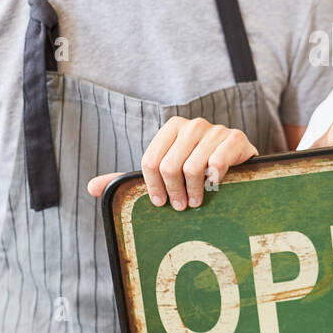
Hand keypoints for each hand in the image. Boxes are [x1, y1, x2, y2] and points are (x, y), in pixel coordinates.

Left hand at [85, 116, 256, 207]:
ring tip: (197, 201)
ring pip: (192, 167)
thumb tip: (92, 187)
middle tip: (181, 207)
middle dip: (174, 192)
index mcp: (171, 128)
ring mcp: (215, 129)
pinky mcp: (236, 138)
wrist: (240, 165)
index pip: (150, 161)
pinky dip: (214, 179)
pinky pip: (217, 162)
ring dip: (194, 191)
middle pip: (169, 166)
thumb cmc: (198, 171)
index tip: (161, 204)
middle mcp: (192, 125)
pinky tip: (217, 186)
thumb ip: (129, 179)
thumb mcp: (164, 174)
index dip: (153, 187)